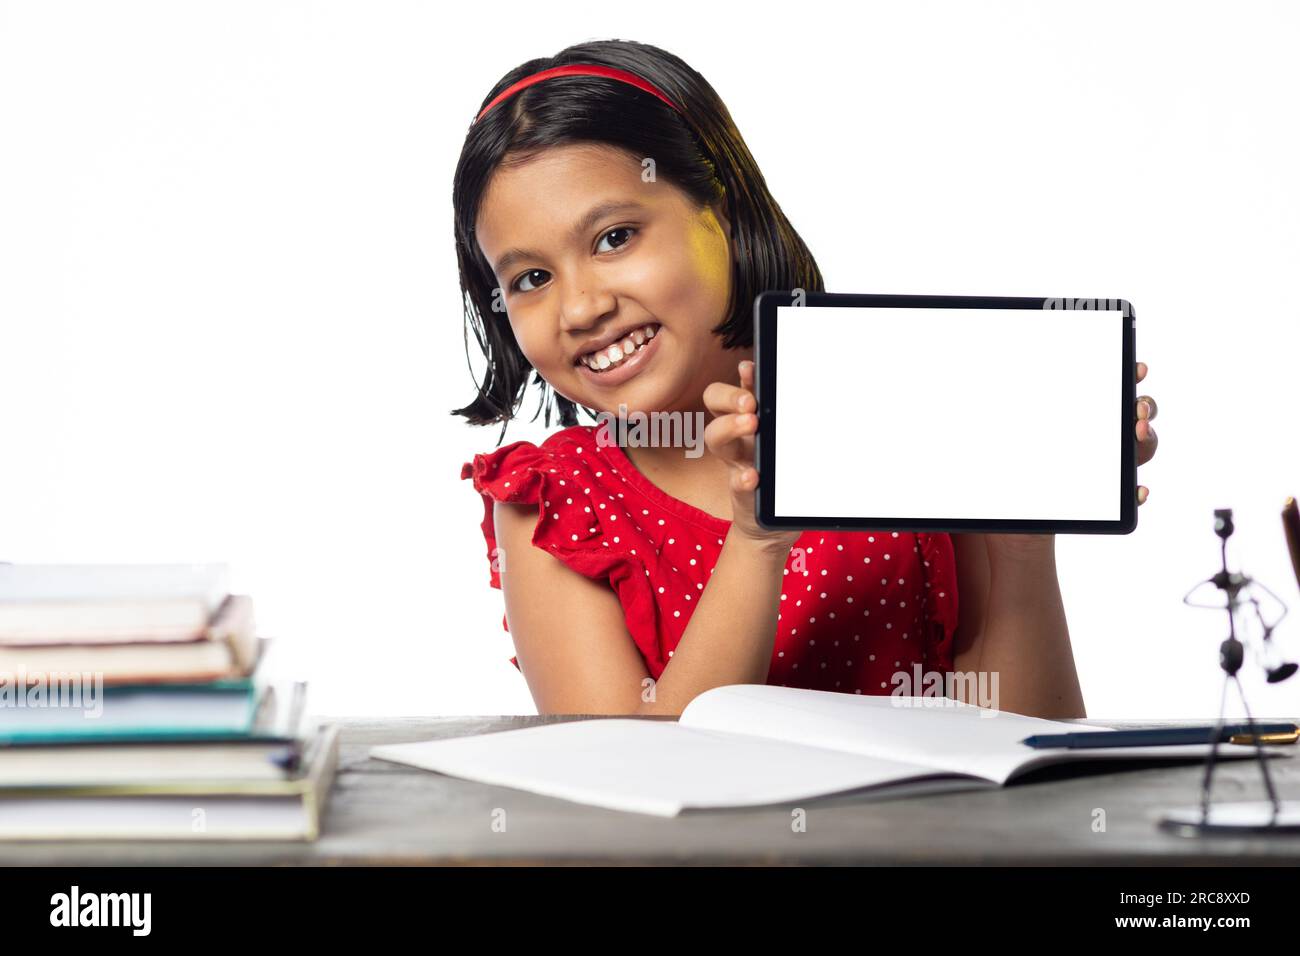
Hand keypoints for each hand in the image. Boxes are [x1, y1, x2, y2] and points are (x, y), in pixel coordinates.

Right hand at [703, 359, 800, 554]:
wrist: (772, 528)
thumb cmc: (785, 477)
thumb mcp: (792, 446)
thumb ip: (798, 422)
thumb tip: (828, 392)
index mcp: (749, 419)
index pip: (736, 388)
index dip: (739, 377)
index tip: (750, 368)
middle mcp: (737, 437)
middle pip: (714, 402)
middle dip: (729, 396)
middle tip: (750, 403)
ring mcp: (736, 463)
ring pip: (716, 438)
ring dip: (729, 427)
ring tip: (752, 425)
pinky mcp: (742, 492)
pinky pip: (737, 482)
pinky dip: (744, 478)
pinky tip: (754, 476)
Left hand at [983, 359, 1159, 557]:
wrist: (1016, 515)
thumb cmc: (1014, 472)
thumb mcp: (1007, 440)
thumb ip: (1006, 412)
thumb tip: (983, 384)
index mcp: (1085, 416)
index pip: (1115, 388)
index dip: (1130, 375)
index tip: (1135, 369)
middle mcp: (1107, 436)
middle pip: (1139, 414)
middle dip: (1144, 406)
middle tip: (1135, 410)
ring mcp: (1113, 466)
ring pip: (1144, 446)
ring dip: (1147, 440)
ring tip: (1137, 433)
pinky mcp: (1112, 498)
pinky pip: (1130, 495)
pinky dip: (1136, 492)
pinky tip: (1137, 491)